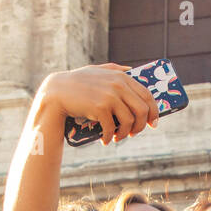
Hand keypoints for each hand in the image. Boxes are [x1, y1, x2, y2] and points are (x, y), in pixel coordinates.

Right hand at [38, 63, 158, 144]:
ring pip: (129, 122)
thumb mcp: (98, 70)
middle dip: (140, 126)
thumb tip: (133, 70)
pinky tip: (106, 140)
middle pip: (142, 110)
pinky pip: (112, 128)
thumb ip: (115, 69)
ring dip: (125, 134)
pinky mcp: (99, 108)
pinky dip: (110, 137)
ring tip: (118, 137)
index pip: (147, 95)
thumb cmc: (78, 83)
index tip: (153, 123)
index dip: (153, 111)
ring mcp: (109, 96)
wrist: (57, 92)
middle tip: (133, 133)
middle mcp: (118, 85)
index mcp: (122, 76)